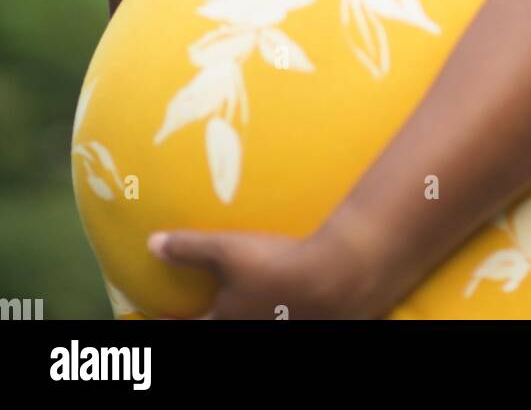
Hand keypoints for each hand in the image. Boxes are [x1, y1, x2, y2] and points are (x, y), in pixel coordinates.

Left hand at [146, 225, 386, 319]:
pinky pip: (286, 314)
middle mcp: (251, 329)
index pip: (192, 326)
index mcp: (227, 319)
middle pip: (226, 325)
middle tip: (211, 304)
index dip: (174, 321)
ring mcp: (279, 325)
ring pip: (257, 319)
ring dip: (249, 310)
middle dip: (216, 316)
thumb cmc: (274, 267)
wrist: (336, 278)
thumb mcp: (226, 250)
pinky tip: (290, 289)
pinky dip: (279, 307)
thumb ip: (189, 248)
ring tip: (251, 296)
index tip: (161, 316)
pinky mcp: (306, 318)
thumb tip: (152, 244)